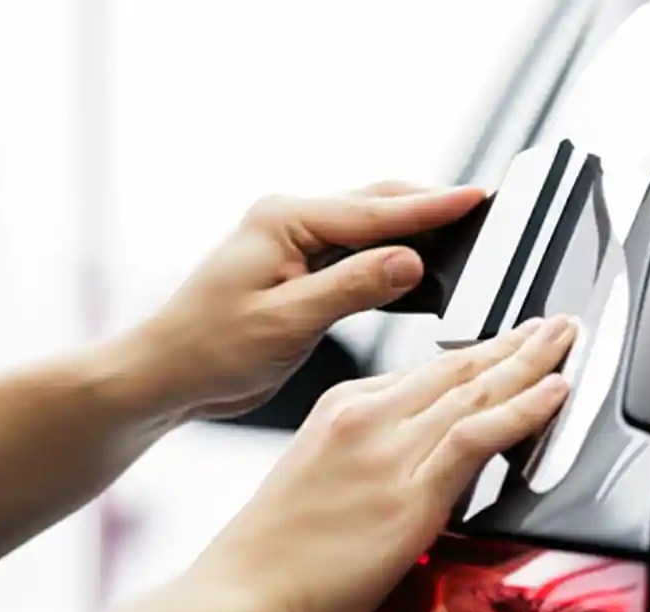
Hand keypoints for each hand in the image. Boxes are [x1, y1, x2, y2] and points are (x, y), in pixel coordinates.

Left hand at [123, 182, 485, 419]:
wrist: (166, 375)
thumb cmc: (208, 349)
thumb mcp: (286, 321)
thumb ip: (351, 288)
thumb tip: (411, 261)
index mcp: (285, 221)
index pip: (374, 211)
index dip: (432, 206)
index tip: (478, 198)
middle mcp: (291, 223)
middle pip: (378, 206)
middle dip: (430, 208)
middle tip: (484, 211)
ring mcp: (295, 245)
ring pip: (371, 230)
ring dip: (414, 234)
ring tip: (464, 238)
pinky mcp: (300, 272)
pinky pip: (358, 256)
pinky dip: (392, 262)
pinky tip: (421, 273)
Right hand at [190, 315, 576, 611]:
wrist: (238, 602)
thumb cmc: (268, 559)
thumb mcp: (316, 481)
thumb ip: (367, 462)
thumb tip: (414, 470)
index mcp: (342, 410)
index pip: (427, 372)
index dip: (479, 355)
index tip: (509, 345)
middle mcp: (366, 418)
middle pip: (458, 368)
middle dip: (514, 343)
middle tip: (554, 325)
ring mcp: (389, 452)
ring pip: (476, 390)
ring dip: (531, 361)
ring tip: (566, 340)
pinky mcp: (409, 494)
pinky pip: (479, 435)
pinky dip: (523, 409)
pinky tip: (554, 392)